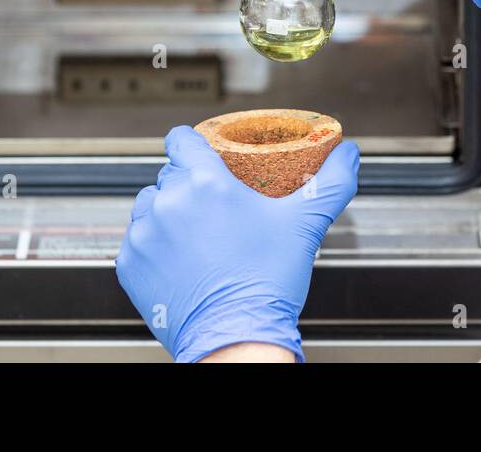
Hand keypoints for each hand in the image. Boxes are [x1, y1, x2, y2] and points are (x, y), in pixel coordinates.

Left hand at [115, 126, 359, 362]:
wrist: (236, 340)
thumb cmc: (267, 282)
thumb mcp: (305, 225)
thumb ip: (331, 183)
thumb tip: (350, 154)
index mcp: (205, 183)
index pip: (181, 139)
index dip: (192, 144)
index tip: (202, 154)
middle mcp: (167, 201)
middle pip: (170, 175)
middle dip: (189, 186)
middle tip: (214, 209)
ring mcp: (144, 233)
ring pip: (150, 205)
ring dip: (167, 213)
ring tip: (197, 237)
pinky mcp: (131, 263)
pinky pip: (137, 240)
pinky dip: (154, 246)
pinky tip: (181, 261)